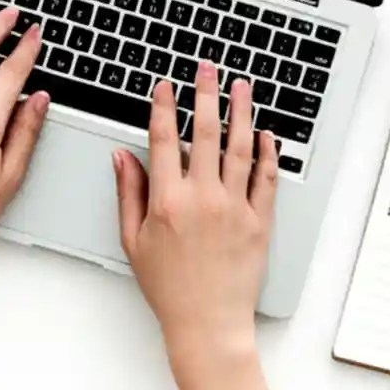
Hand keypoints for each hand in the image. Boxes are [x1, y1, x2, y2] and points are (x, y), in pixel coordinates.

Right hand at [114, 61, 277, 386]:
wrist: (207, 321)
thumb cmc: (168, 286)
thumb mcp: (133, 240)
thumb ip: (128, 193)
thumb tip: (122, 156)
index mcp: (168, 201)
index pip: (164, 139)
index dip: (164, 106)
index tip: (165, 85)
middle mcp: (203, 198)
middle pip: (206, 133)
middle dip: (206, 94)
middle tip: (208, 69)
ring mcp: (235, 207)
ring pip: (240, 148)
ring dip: (241, 112)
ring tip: (241, 86)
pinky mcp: (260, 221)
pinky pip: (266, 178)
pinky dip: (267, 152)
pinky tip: (265, 133)